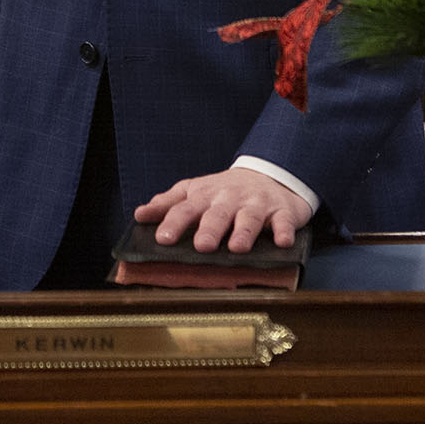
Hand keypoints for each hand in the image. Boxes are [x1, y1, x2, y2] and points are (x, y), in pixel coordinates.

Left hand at [134, 168, 311, 254]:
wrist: (269, 175)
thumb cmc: (225, 191)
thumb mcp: (195, 191)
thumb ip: (168, 204)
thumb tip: (140, 215)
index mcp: (205, 196)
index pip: (185, 209)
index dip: (174, 223)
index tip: (162, 238)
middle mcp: (229, 199)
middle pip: (218, 214)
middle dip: (210, 229)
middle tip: (201, 246)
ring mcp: (256, 204)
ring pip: (250, 218)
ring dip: (244, 232)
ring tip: (237, 248)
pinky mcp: (281, 211)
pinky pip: (284, 221)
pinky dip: (284, 230)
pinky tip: (282, 241)